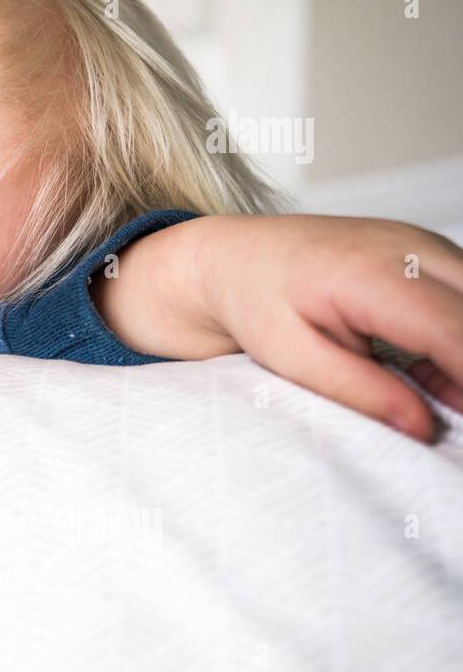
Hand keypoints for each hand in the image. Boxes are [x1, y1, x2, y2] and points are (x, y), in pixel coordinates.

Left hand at [190, 214, 462, 443]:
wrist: (232, 256)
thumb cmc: (252, 298)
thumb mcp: (289, 357)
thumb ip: (356, 390)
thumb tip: (420, 426)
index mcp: (369, 274)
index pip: (451, 330)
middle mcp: (407, 247)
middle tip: (454, 418)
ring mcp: (422, 245)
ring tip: (447, 405)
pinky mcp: (426, 254)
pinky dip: (462, 340)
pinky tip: (435, 380)